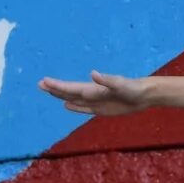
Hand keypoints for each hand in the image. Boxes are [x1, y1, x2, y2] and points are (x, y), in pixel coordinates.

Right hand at [38, 71, 156, 116]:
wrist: (143, 95)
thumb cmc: (133, 89)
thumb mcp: (121, 85)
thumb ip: (107, 80)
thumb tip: (93, 73)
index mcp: (93, 88)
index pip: (71, 88)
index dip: (57, 85)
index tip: (44, 81)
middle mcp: (92, 94)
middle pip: (69, 92)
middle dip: (54, 89)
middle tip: (39, 84)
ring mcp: (96, 101)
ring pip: (74, 99)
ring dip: (61, 96)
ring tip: (49, 91)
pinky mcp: (101, 109)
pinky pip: (83, 108)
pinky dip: (74, 107)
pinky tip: (66, 105)